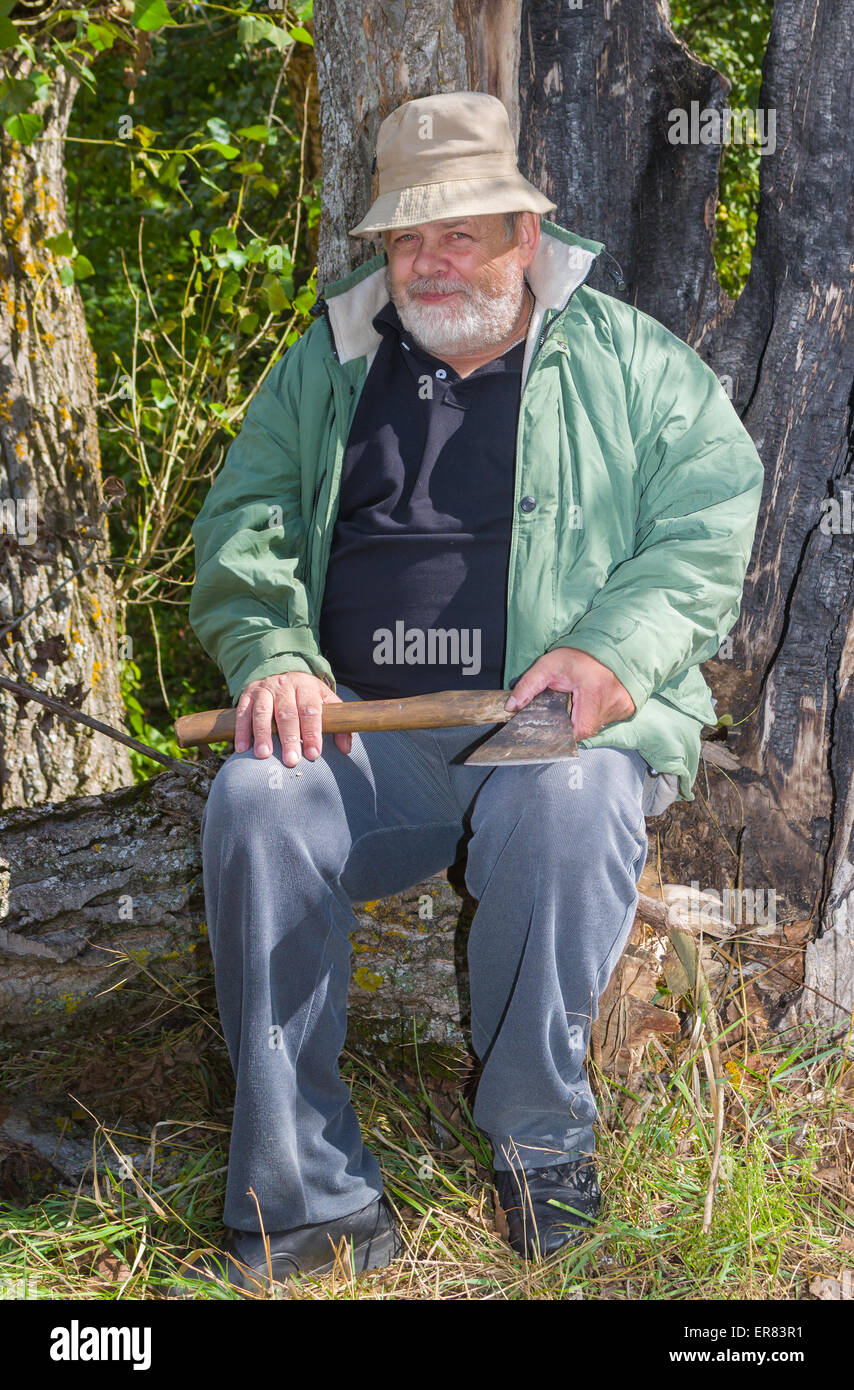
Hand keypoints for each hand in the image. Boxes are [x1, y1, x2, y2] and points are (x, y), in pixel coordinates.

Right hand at [234, 672, 352, 764]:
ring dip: (262, 734)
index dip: (312, 733)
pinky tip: (242, 748)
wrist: (282, 672)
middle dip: (289, 738)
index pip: (310, 710)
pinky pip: (242, 713)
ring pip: (262, 712)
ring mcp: (264, 689)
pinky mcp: (247, 694)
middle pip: (287, 713)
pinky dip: (242, 730)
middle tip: (291, 760)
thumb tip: (346, 749)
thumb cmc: (306, 696)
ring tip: (263, 755)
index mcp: (306, 687)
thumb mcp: (325, 702)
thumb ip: (338, 724)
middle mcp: (284, 686)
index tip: (313, 754)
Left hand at [504, 647, 635, 740]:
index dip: (567, 732)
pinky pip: (608, 720)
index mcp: (594, 690)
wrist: (606, 644)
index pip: (581, 729)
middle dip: (574, 722)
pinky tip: (594, 699)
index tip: (559, 723)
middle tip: (570, 704)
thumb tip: (511, 707)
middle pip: (588, 729)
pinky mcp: (628, 707)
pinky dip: (598, 714)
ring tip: (583, 698)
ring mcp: (623, 705)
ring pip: (598, 726)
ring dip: (586, 717)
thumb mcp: (548, 666)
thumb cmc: (578, 655)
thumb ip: (528, 686)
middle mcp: (613, 699)